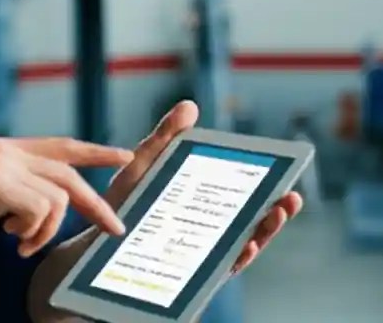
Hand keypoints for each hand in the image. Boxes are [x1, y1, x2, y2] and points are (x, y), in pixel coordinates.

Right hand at [0, 137, 132, 267]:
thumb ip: (20, 190)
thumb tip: (58, 201)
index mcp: (5, 150)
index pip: (61, 146)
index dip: (96, 151)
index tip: (125, 157)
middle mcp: (4, 151)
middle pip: (68, 175)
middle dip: (97, 205)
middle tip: (115, 229)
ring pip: (57, 198)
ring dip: (45, 231)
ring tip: (21, 242)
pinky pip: (40, 211)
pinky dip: (32, 234)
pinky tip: (8, 240)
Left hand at [27, 102, 303, 322]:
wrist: (93, 244)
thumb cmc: (123, 204)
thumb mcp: (143, 166)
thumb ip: (165, 138)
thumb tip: (189, 105)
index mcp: (206, 207)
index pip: (246, 201)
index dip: (270, 193)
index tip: (287, 180)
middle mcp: (210, 234)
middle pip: (251, 225)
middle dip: (274, 213)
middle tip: (289, 198)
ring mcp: (201, 256)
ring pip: (240, 248)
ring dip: (262, 234)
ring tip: (274, 216)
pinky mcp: (188, 277)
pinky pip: (215, 270)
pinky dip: (233, 258)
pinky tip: (244, 245)